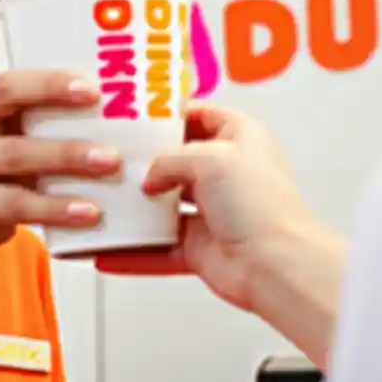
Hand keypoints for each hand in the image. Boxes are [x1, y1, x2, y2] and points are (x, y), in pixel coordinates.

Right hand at [0, 70, 121, 248]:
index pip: (8, 87)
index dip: (49, 86)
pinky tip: (89, 213)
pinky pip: (18, 209)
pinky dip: (56, 211)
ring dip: (64, 176)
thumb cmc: (9, 152)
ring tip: (106, 177)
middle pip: (16, 143)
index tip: (93, 90)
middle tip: (113, 154)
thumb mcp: (18, 128)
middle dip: (67, 149)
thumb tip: (121, 103)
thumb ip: (51, 114)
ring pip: (17, 177)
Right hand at [96, 103, 320, 311]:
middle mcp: (227, 174)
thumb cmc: (262, 206)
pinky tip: (109, 251)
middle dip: (145, 163)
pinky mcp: (201, 247)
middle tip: (112, 158)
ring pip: (164, 206)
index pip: (200, 115)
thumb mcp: (210, 159)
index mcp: (241, 138)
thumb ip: (170, 160)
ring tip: (105, 202)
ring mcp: (213, 212)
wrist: (276, 266)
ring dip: (136, 209)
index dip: (170, 115)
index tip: (137, 116)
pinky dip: (135, 252)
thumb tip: (149, 177)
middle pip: (176, 161)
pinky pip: (159, 248)